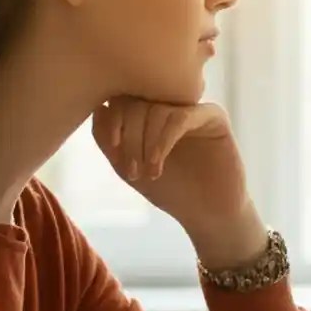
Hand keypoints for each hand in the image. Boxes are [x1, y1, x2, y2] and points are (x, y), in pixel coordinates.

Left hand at [92, 97, 265, 264]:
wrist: (208, 213)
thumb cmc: (169, 190)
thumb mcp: (126, 165)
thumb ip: (107, 138)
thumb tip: (96, 106)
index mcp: (150, 109)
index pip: (122, 96)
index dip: (112, 121)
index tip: (114, 153)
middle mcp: (171, 103)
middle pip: (137, 99)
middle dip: (129, 136)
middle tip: (132, 169)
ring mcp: (192, 108)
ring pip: (156, 108)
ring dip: (146, 143)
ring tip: (149, 171)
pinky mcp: (214, 118)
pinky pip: (181, 117)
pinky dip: (163, 141)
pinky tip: (158, 163)